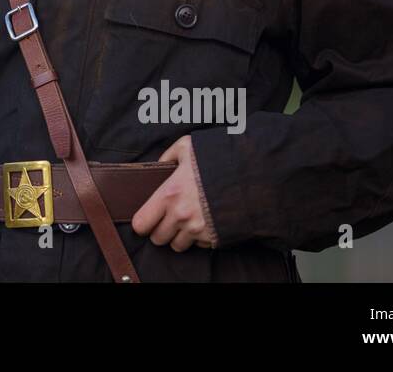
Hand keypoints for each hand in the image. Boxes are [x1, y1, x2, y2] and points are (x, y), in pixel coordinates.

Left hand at [130, 135, 219, 251]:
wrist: (251, 175)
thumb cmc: (217, 160)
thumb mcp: (188, 147)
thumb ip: (169, 155)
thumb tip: (161, 165)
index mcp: (169, 194)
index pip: (141, 224)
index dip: (142, 222)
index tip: (146, 218)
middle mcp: (181, 216)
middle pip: (158, 239)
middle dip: (160, 230)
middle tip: (168, 219)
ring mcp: (198, 229)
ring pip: (177, 245)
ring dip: (179, 236)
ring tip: (187, 220)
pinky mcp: (214, 238)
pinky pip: (199, 245)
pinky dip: (199, 238)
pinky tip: (204, 222)